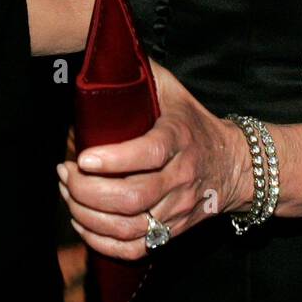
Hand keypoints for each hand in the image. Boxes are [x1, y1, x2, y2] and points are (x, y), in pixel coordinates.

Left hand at [58, 60, 251, 259]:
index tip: (81, 157)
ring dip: (89, 216)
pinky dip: (103, 243)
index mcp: (179, 140)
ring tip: (68, 194)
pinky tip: (83, 224)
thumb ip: (141, 71)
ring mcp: (177, 209)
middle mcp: (180, 178)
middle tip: (64, 173)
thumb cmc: (194, 122)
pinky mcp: (172, 232)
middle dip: (88, 190)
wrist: (237, 165)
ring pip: (130, 227)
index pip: (148, 154)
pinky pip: (135, 250)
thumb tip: (106, 52)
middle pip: (132, 197)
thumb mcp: (173, 90)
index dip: (112, 160)